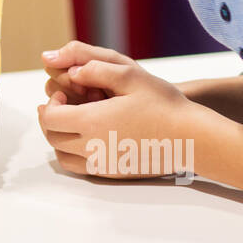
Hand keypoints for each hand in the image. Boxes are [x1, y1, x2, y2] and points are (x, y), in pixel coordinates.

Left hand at [37, 41, 209, 178]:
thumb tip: (67, 70)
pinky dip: (73, 152)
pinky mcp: (112, 173)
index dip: (50, 103)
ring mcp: (102, 165)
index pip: (49, 118)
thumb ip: (94, 68)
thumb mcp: (130, 75)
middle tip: (65, 103)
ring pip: (62, 155)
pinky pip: (79, 167)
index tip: (64, 93)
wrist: (192, 138)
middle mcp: (93, 149)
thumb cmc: (164, 104)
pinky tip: (87, 136)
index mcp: (92, 123)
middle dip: (51, 118)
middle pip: (52, 137)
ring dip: (59, 136)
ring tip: (73, 120)